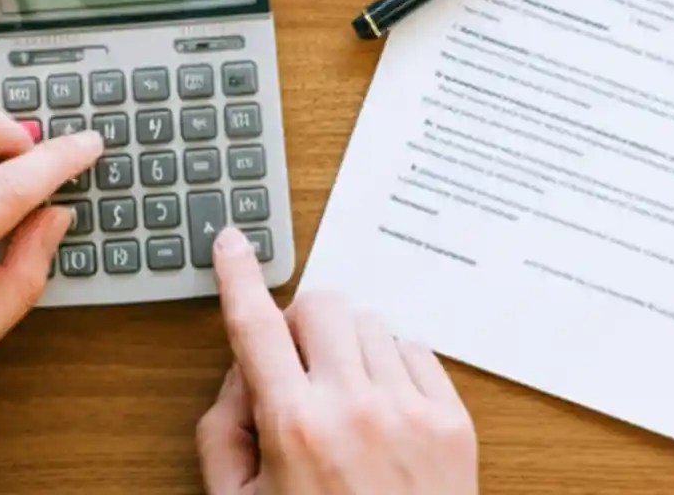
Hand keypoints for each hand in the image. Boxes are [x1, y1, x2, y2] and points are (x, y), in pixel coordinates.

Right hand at [196, 228, 477, 494]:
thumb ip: (222, 432)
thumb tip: (242, 372)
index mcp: (293, 427)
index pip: (254, 326)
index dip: (238, 276)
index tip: (233, 242)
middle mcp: (354, 406)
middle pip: (320, 304)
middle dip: (299, 322)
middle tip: (296, 362)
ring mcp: (409, 409)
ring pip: (369, 323)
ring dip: (346, 346)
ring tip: (345, 402)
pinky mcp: (452, 419)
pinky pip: (415, 349)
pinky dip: (392, 366)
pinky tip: (383, 410)